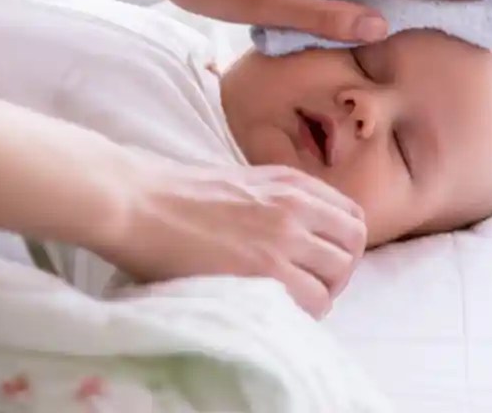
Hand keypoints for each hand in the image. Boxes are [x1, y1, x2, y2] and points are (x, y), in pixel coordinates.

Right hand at [96, 153, 366, 317]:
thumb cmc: (174, 194)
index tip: (322, 260)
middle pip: (353, 244)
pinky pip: (314, 299)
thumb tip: (297, 232)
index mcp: (291, 182)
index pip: (352, 214)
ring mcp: (283, 236)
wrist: (137, 202)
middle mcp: (296, 205)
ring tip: (292, 300)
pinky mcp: (265, 269)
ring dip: (324, 291)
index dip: (343, 243)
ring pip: (340, 273)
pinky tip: (278, 309)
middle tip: (311, 285)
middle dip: (339, 270)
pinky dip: (305, 310)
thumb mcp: (242, 182)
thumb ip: (276, 201)